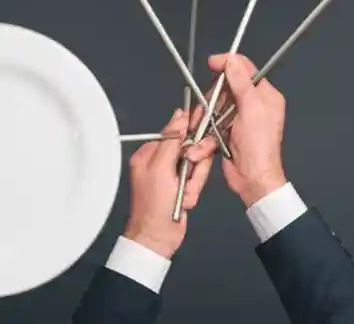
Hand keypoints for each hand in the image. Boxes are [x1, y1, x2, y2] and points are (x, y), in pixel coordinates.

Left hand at [123, 108, 213, 257]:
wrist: (158, 236)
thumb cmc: (153, 205)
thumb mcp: (161, 167)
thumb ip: (172, 139)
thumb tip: (178, 116)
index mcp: (150, 153)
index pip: (176, 133)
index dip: (191, 132)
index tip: (204, 123)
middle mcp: (161, 162)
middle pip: (191, 149)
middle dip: (193, 165)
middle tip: (186, 174)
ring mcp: (173, 175)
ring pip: (197, 166)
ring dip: (193, 181)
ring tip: (183, 194)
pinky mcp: (182, 188)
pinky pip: (197, 181)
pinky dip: (193, 191)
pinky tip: (184, 201)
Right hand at [187, 54, 286, 207]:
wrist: (253, 180)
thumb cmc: (258, 145)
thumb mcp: (251, 109)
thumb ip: (240, 82)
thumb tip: (231, 58)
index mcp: (265, 95)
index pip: (245, 70)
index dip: (228, 64)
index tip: (211, 63)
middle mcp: (253, 104)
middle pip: (224, 89)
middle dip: (210, 101)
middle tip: (203, 111)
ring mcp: (238, 120)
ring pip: (213, 109)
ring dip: (204, 122)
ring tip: (198, 132)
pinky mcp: (227, 133)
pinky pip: (211, 127)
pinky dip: (204, 137)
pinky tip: (201, 147)